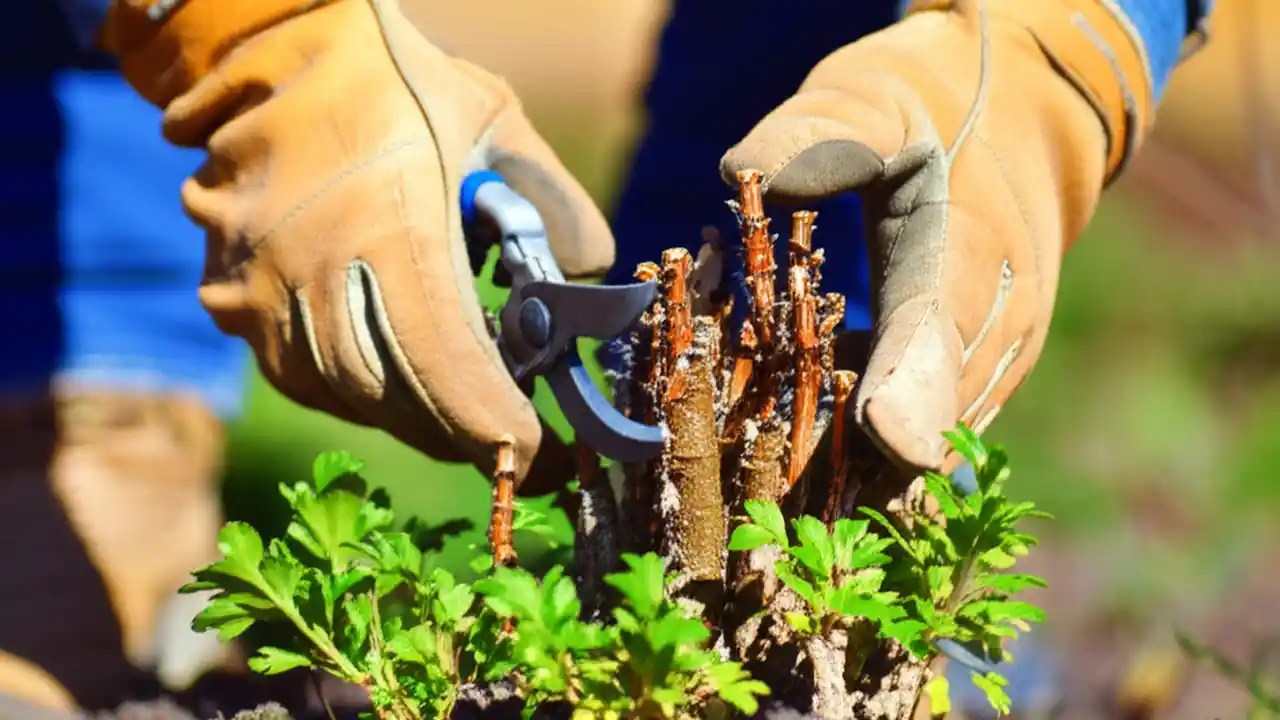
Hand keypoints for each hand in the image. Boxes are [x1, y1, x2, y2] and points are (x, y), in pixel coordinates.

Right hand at [104, 0, 614, 477]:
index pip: (446, 368)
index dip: (496, 427)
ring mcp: (259, 295)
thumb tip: (589, 273)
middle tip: (517, 448)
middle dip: (465, 435)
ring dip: (415, 418)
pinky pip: (304, 378)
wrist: (267, 49)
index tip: (541, 455)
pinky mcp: (231, 303)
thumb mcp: (495, 119)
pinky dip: (359, 394)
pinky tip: (397, 379)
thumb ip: (552, 200)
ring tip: (464, 414)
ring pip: (348, 400)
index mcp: (386, 226)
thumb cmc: (396, 83)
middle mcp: (311, 273)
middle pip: (398, 401)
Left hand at [721, 0, 1152, 471]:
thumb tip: (747, 175)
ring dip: (859, 471)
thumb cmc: (930, 108)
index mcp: (978, 252)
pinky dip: (868, 455)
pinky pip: (924, 437)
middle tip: (777, 497)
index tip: (877, 434)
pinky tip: (797, 458)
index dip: (909, 392)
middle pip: (935, 418)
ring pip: (931, 444)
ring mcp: (995, 364)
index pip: (942, 336)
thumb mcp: (875, 97)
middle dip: (858, 462)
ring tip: (776, 495)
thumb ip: (820, 133)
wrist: (1020, 124)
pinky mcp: (977, 383)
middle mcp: (1001, 327)